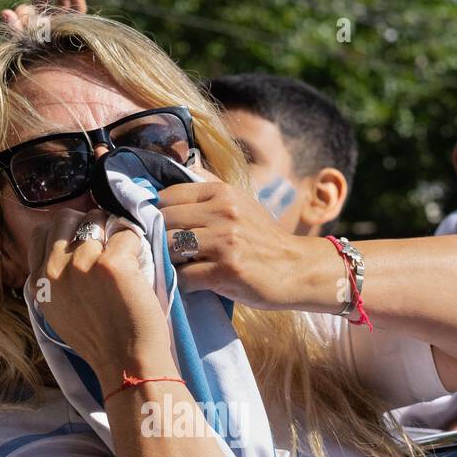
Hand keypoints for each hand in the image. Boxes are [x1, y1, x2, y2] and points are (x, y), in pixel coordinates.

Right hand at [27, 207, 170, 380]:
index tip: (85, 242)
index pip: (42, 232)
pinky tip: (137, 268)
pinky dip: (136, 244)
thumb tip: (69, 243)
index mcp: (39, 283)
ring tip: (124, 257)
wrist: (127, 364)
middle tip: (107, 244)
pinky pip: (126, 232)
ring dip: (114, 231)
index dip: (67, 230)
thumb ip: (56, 277)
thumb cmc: (102, 340)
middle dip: (89, 223)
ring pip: (97, 220)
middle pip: (66, 217)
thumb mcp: (60, 310)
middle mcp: (54, 271)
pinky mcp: (111, 265)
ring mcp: (82, 265)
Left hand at [157, 174, 320, 308]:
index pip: (169, 196)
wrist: (297, 269)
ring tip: (180, 267)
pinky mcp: (227, 271)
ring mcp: (225, 242)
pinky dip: (183, 283)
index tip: (163, 229)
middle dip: (160, 239)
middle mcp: (224, 212)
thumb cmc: (264, 239)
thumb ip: (211, 189)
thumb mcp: (242, 204)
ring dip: (169, 261)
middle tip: (167, 252)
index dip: (159, 215)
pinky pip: (185, 277)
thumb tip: (179, 172)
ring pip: (169, 248)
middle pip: (164, 222)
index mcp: (223, 193)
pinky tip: (193, 284)